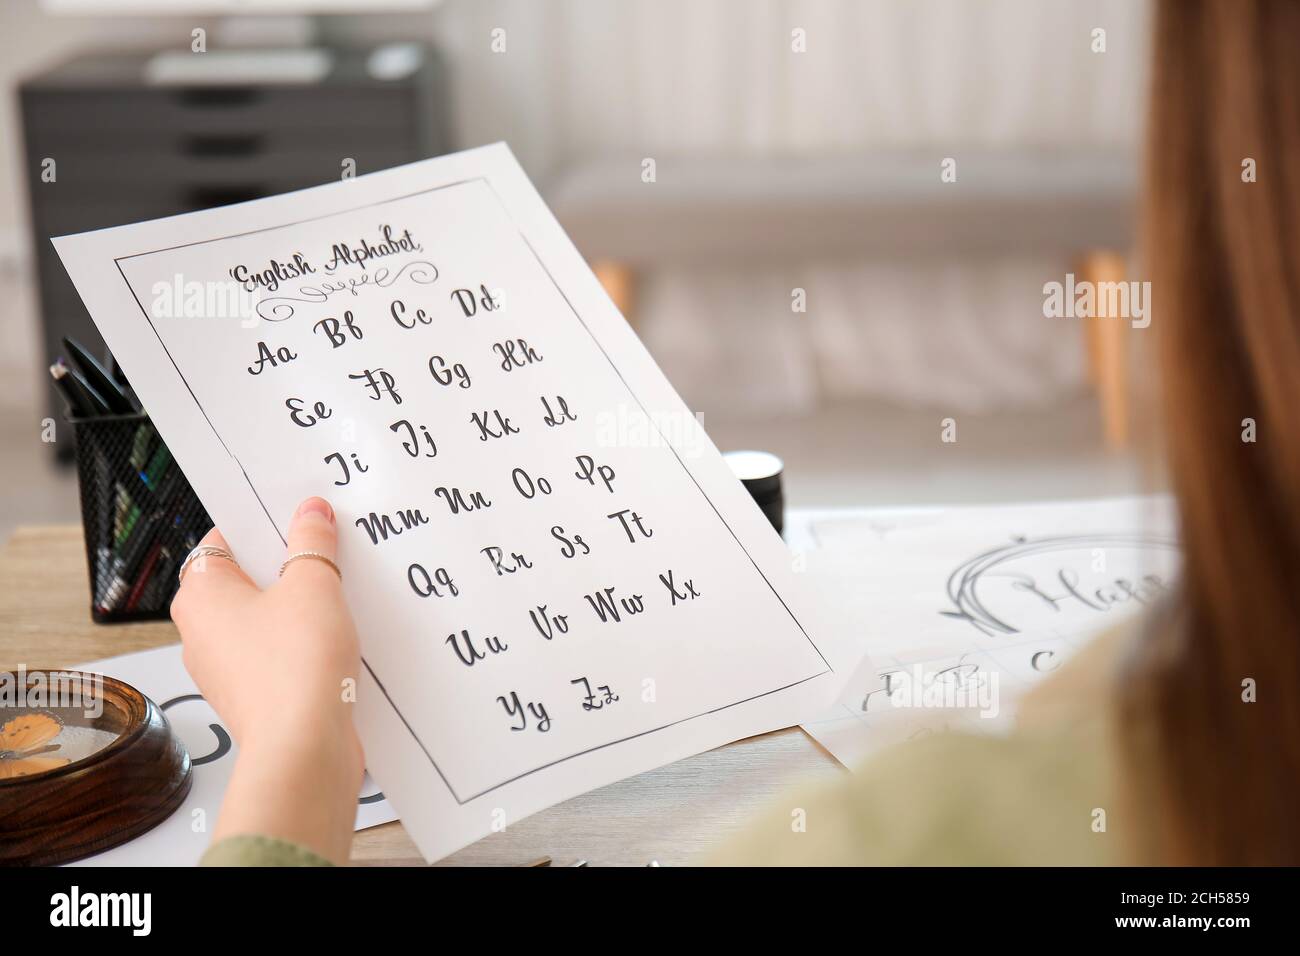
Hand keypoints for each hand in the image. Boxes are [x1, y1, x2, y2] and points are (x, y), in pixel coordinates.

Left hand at [171, 496, 363, 863]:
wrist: (303, 748)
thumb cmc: (294, 668)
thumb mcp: (314, 584)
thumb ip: (312, 541)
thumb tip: (310, 513)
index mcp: (201, 594)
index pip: (224, 540)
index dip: (264, 524)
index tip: (298, 515)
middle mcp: (202, 631)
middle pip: (248, 579)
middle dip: (289, 565)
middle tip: (328, 550)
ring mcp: (227, 667)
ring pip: (266, 618)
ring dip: (301, 606)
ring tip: (341, 594)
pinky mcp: (255, 695)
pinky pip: (279, 653)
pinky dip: (304, 643)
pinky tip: (339, 638)